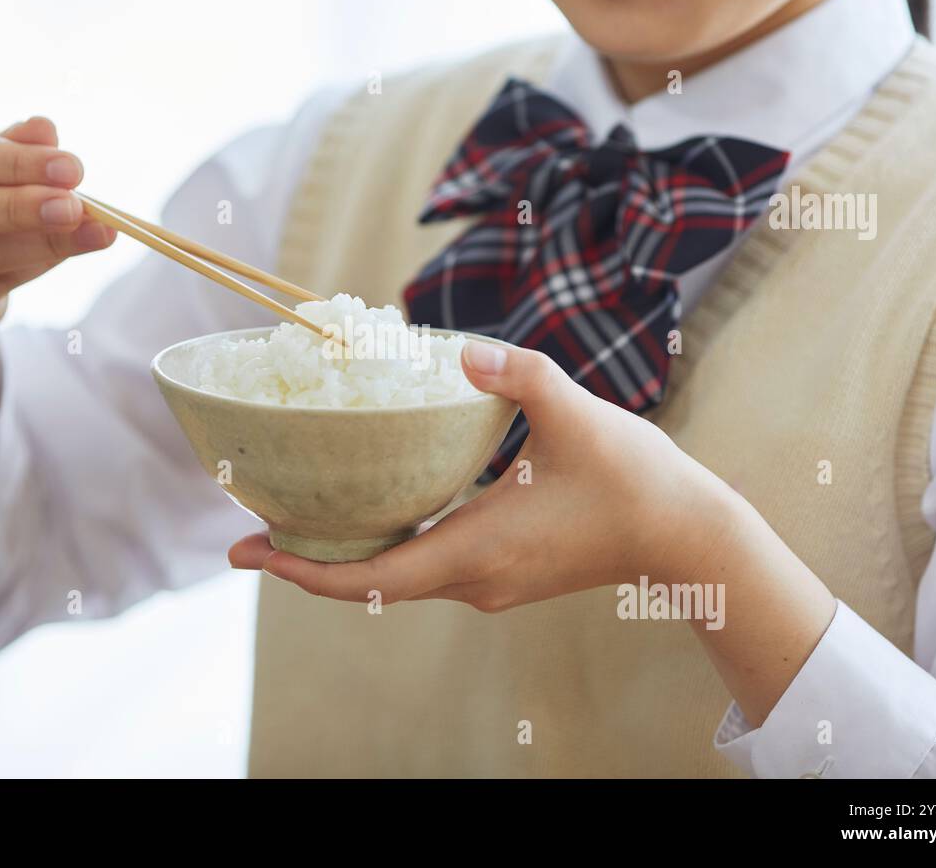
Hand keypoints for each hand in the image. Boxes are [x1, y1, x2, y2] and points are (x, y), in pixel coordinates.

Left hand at [230, 339, 837, 724]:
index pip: (366, 578)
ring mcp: (489, 585)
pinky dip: (388, 549)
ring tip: (301, 521)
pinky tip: (378, 512)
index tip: (247, 552)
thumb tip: (467, 350)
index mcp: (473, 552)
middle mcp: (471, 581)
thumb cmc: (635, 483)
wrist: (687, 537)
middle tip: (253, 534)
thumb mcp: (576, 416)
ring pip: (397, 579)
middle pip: (369, 584)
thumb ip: (520, 375)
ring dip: (347, 556)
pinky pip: (426, 570)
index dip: (300, 570)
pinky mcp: (505, 575)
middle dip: (308, 563)